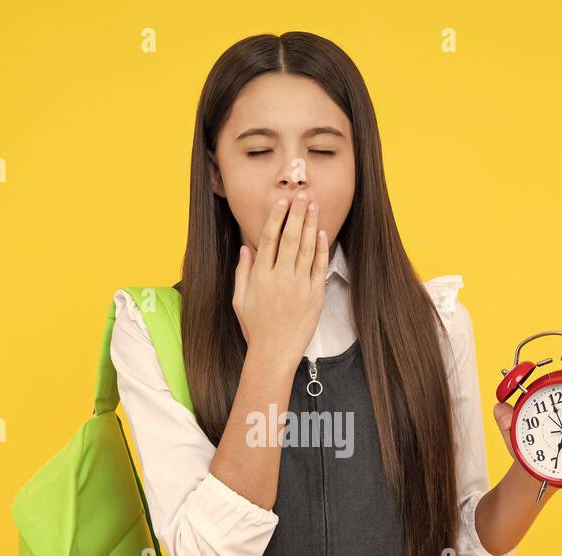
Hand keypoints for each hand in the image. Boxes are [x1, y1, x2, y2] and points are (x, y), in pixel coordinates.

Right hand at [232, 193, 328, 368]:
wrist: (274, 353)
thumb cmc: (255, 328)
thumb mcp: (239, 300)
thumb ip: (242, 272)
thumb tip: (245, 248)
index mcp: (261, 276)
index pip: (269, 239)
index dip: (276, 218)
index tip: (281, 202)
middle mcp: (280, 278)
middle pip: (290, 238)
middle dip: (297, 214)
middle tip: (302, 195)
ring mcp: (299, 286)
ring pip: (307, 249)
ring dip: (311, 225)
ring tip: (314, 206)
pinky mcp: (315, 296)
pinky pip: (319, 267)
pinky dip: (321, 249)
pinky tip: (322, 234)